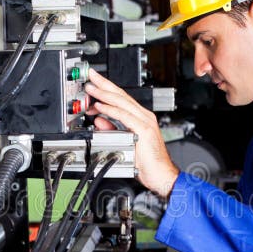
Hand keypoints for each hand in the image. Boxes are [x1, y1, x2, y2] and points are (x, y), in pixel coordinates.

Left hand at [85, 69, 179, 197]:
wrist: (162, 175)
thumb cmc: (147, 162)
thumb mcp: (123, 142)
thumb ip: (111, 129)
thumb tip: (98, 119)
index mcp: (141, 118)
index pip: (121, 99)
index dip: (107, 88)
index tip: (94, 82)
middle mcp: (144, 117)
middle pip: (121, 95)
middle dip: (104, 84)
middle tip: (91, 76)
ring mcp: (145, 122)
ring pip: (122, 102)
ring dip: (104, 94)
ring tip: (91, 88)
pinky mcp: (144, 130)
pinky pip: (124, 116)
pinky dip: (111, 110)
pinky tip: (100, 106)